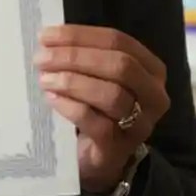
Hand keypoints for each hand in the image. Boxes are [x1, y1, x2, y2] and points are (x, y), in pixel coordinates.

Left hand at [36, 25, 168, 194]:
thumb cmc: (97, 109)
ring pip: (111, 94)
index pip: (117, 41)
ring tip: (45, 79)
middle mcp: (153, 96)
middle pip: (119, 66)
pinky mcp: (119, 149)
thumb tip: (48, 38)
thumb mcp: (97, 78)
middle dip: (76, 57)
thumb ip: (83, 56)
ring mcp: (140, 125)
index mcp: (150, 69)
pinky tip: (52, 99)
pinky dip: (72, 107)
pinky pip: (97, 124)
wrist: (99, 160)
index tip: (45, 35)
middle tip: (41, 58)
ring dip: (72, 82)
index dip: (79, 35)